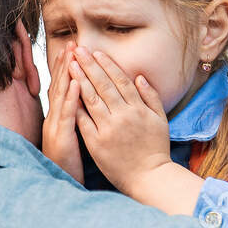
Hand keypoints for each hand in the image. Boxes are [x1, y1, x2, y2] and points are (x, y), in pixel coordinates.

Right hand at [41, 48, 83, 182]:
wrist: (61, 187)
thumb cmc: (69, 165)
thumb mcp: (72, 139)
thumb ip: (75, 121)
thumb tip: (83, 105)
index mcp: (59, 119)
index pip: (63, 89)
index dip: (68, 69)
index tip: (74, 50)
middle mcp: (54, 120)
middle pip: (60, 87)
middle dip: (66, 64)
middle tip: (73, 43)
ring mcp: (56, 128)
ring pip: (61, 96)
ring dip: (67, 74)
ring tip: (72, 54)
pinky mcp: (61, 139)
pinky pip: (67, 116)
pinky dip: (72, 98)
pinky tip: (77, 83)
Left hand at [71, 44, 171, 196]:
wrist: (149, 177)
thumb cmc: (156, 148)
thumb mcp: (160, 120)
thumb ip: (151, 97)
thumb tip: (139, 77)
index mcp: (138, 109)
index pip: (120, 80)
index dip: (107, 64)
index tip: (96, 52)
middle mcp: (123, 116)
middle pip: (103, 85)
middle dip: (89, 65)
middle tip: (78, 50)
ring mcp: (108, 129)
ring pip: (91, 99)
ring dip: (79, 79)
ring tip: (70, 64)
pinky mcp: (97, 143)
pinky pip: (83, 120)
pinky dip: (75, 105)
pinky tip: (67, 92)